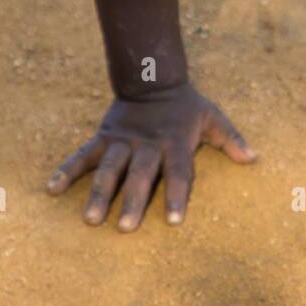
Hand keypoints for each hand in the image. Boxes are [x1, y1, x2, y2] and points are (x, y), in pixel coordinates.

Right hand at [47, 85, 256, 230]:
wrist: (152, 77)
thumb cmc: (186, 106)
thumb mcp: (211, 117)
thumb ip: (230, 138)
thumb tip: (253, 158)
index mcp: (175, 143)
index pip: (178, 172)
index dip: (177, 195)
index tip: (174, 222)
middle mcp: (147, 145)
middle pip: (140, 175)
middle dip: (132, 201)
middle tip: (125, 229)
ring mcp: (123, 141)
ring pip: (109, 169)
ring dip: (99, 193)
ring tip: (90, 219)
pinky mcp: (104, 137)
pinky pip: (82, 155)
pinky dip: (67, 170)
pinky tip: (52, 188)